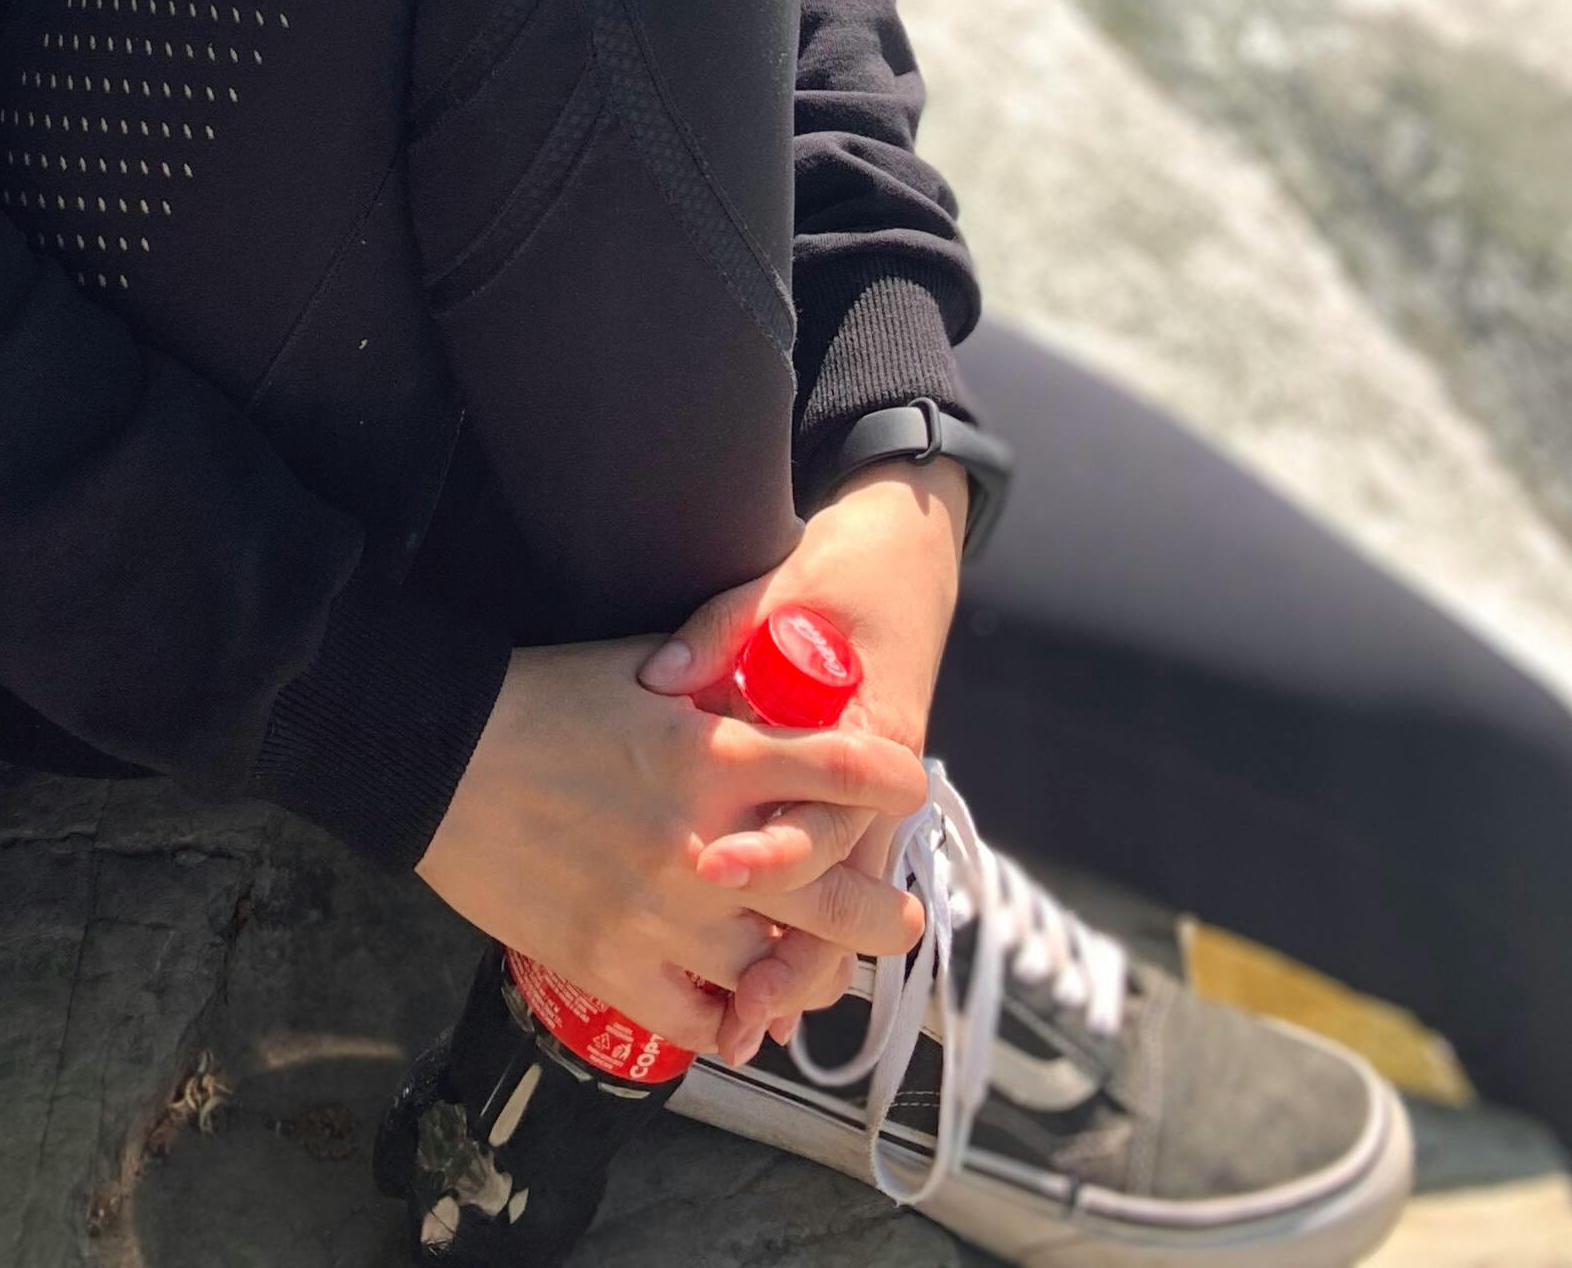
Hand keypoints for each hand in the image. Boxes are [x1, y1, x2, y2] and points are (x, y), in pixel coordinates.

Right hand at [415, 631, 928, 1055]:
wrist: (437, 757)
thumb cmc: (537, 696)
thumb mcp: (642, 669)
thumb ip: (717, 685)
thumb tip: (778, 687)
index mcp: (711, 756)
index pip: (843, 773)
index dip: (890, 782)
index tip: (910, 787)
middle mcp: (700, 844)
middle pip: (836, 897)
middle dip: (883, 908)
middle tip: (901, 914)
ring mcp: (658, 916)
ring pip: (777, 969)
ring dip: (811, 971)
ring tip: (829, 969)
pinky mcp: (612, 967)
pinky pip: (703, 1020)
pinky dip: (733, 1019)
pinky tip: (744, 1009)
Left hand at [639, 457, 968, 1057]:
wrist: (910, 548)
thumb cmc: (850, 567)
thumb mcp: (786, 585)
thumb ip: (723, 633)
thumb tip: (661, 681)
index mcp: (869, 726)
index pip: (826, 807)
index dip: (773, 846)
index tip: (710, 871)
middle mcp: (878, 778)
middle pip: (840, 884)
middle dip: (791, 947)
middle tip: (733, 1005)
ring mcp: (867, 797)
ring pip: (840, 904)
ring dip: (795, 964)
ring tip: (738, 1024)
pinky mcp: (851, 799)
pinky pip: (834, 881)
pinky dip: (799, 933)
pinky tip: (754, 985)